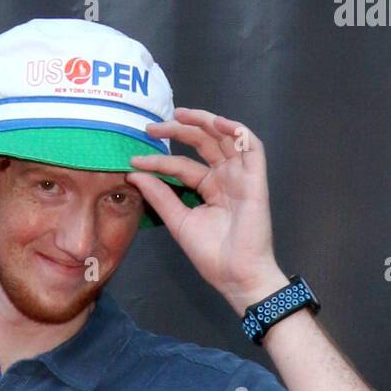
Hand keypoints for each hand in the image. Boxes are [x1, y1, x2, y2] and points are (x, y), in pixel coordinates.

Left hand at [126, 108, 289, 313]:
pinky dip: (236, 131)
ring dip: (204, 121)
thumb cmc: (212, 255)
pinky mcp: (256, 179)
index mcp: (209, 188)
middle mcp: (225, 178)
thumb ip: (160, 196)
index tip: (134, 161)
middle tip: (151, 127)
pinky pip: (251, 146)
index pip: (182, 165)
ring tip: (179, 115)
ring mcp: (241, 176)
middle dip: (178, 130)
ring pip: (225, 137)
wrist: (236, 275)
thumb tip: (135, 174)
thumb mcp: (179, 221)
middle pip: (203, 143)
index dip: (159, 159)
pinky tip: (216, 122)